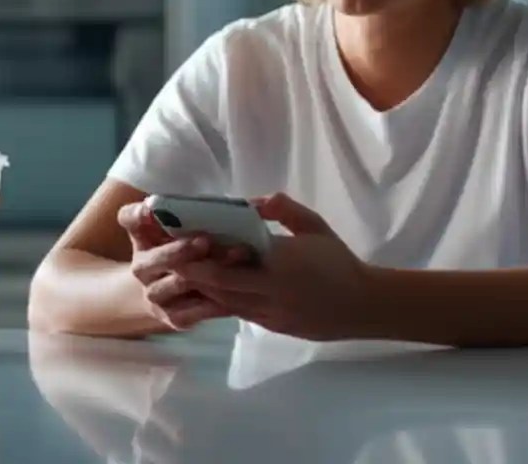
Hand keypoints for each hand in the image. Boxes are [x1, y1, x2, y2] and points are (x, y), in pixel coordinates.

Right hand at [117, 202, 249, 330]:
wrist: (179, 294)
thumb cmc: (193, 248)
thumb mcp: (192, 228)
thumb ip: (206, 214)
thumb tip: (258, 202)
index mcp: (143, 236)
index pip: (128, 219)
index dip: (136, 215)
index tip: (150, 210)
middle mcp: (142, 266)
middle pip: (152, 259)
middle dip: (179, 250)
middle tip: (206, 241)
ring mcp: (154, 294)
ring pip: (175, 285)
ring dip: (203, 274)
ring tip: (233, 260)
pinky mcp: (171, 317)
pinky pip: (190, 312)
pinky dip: (211, 303)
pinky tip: (234, 294)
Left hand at [170, 193, 373, 340]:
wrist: (360, 305)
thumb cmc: (338, 260)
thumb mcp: (314, 226)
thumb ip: (283, 209)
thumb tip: (252, 202)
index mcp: (280, 263)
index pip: (230, 261)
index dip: (201, 254)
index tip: (181, 239)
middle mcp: (268, 291)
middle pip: (218, 284)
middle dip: (190, 272)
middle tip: (166, 257)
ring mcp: (267, 312)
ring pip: (223, 302)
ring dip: (201, 288)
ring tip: (178, 273)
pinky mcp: (269, 325)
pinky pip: (237, 312)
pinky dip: (219, 300)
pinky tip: (205, 289)